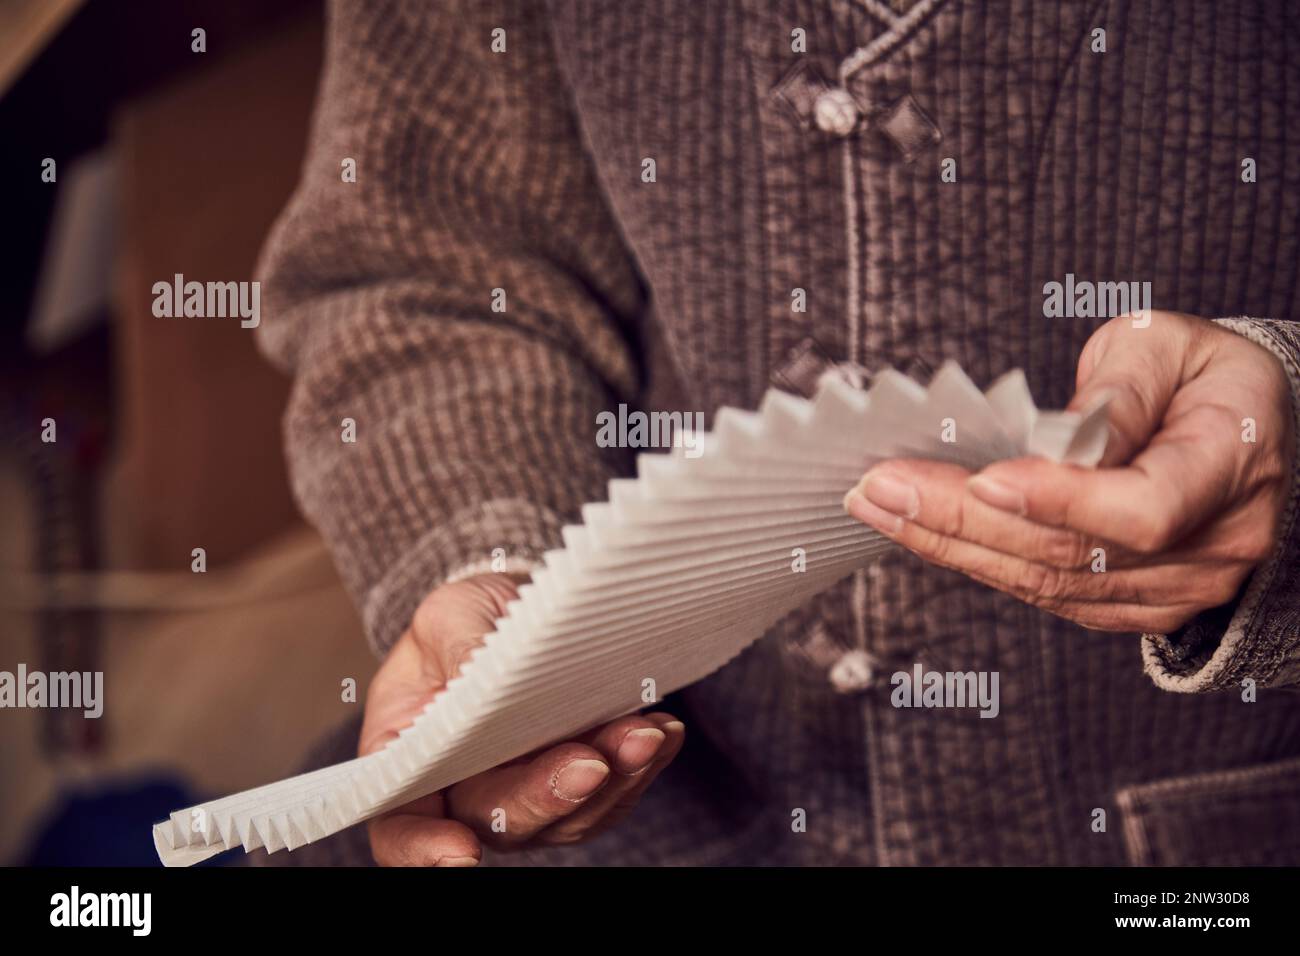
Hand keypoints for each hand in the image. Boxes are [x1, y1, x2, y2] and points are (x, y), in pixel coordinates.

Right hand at [359, 573, 684, 865]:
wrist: (510, 613)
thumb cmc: (462, 620)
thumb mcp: (447, 616)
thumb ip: (460, 649)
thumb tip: (485, 678)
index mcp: (405, 762)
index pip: (400, 827)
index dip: (423, 849)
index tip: (461, 853)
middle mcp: (463, 793)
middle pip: (500, 822)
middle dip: (549, 796)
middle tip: (591, 764)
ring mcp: (524, 795)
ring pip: (569, 816)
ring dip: (612, 782)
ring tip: (643, 736)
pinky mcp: (578, 785)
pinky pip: (612, 794)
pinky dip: (641, 767)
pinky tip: (662, 734)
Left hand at [844, 312, 1293, 632]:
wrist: (1251, 429)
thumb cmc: (1203, 375)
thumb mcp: (1166, 345)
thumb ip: (1115, 390)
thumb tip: (1048, 442)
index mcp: (1231, 464)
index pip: (1143, 508)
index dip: (1060, 500)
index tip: (981, 480)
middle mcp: (1212, 545)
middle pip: (1071, 552)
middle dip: (961, 518)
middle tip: (878, 487)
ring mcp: (1178, 588)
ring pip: (1048, 583)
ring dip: (952, 545)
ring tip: (878, 506)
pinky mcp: (1138, 606)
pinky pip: (1049, 596)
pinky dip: (979, 563)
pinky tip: (924, 532)